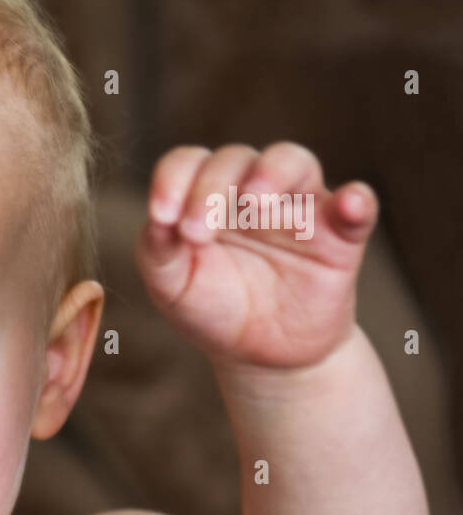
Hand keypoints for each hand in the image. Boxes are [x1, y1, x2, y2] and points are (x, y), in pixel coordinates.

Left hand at [136, 142, 377, 368]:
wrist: (259, 356)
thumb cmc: (211, 307)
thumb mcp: (171, 286)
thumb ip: (157, 251)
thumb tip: (157, 220)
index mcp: (203, 194)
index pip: (188, 162)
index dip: (172, 178)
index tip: (160, 216)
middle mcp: (249, 190)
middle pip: (234, 158)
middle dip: (211, 189)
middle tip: (196, 232)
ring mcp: (297, 208)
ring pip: (293, 161)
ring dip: (273, 173)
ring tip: (255, 202)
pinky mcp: (339, 237)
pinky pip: (357, 208)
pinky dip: (357, 202)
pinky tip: (350, 204)